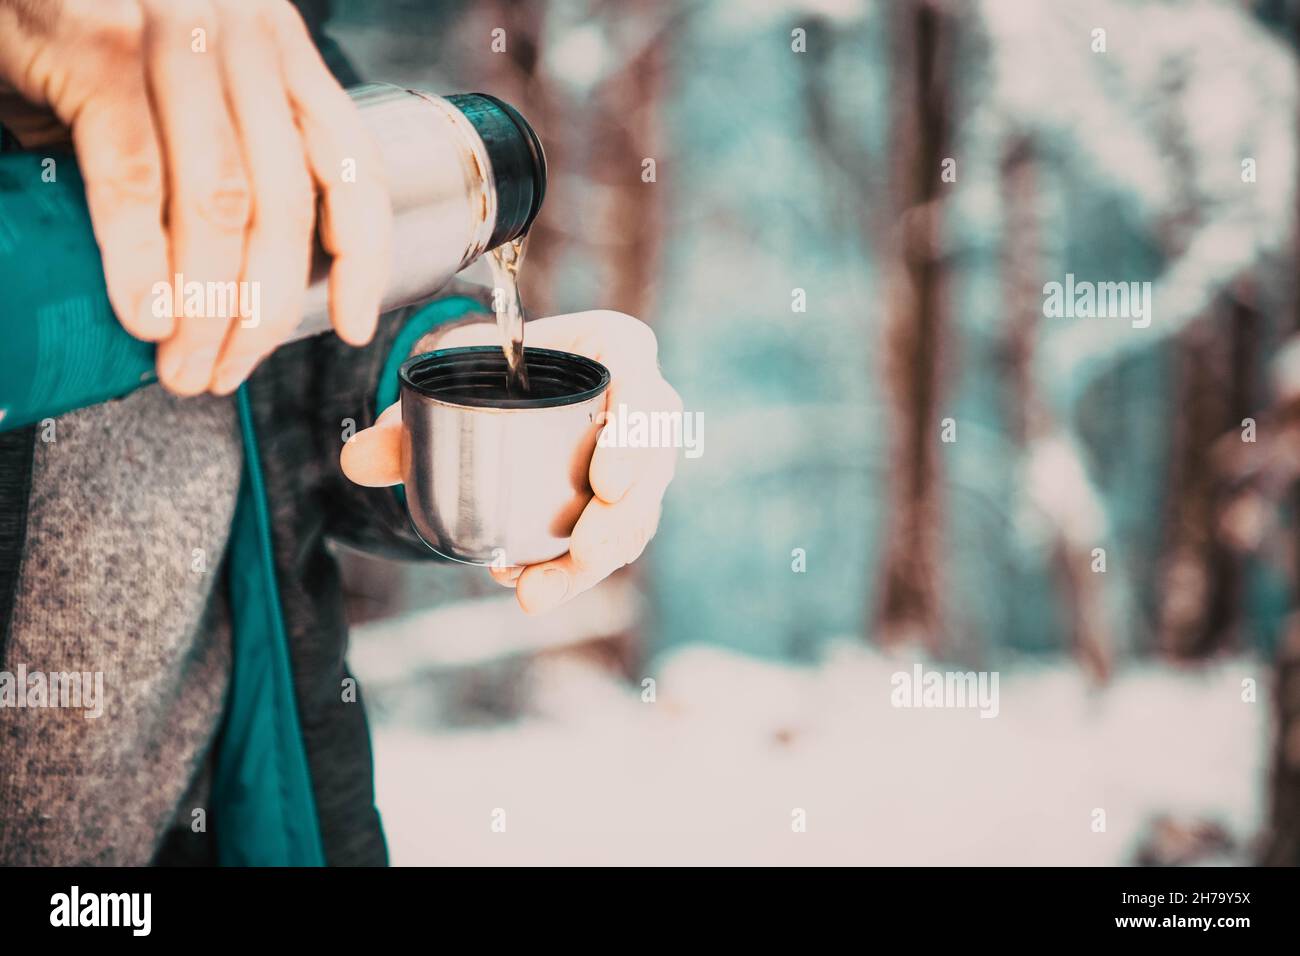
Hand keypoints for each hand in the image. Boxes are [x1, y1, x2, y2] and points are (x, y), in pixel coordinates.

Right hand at [0, 0, 390, 394]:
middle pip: (286, 202)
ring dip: (206, 305)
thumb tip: (223, 273)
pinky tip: (146, 314)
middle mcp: (242, 36)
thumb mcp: (174, 83)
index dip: (362, 254)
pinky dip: (142, 257)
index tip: (349, 322)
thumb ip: (212, 154)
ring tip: (183, 364)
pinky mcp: (102, 46)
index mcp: (276, 48)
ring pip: (222, 201)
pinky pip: (136, 176)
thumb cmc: (78, 26)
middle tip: (228, 370)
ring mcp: (179, 37)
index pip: (351, 163)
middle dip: (263, 310)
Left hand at [341, 311, 681, 613]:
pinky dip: (571, 571)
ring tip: (536, 592)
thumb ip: (408, 419)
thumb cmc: (495, 364)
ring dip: (591, 562)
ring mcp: (638, 461)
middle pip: (652, 468)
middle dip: (623, 518)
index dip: (636, 436)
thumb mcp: (453, 373)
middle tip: (585, 550)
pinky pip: (613, 542)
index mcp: (618, 351)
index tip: (604, 480)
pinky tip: (528, 587)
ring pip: (636, 516)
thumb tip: (357, 460)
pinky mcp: (623, 502)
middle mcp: (641, 407)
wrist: (507, 382)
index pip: (644, 387)